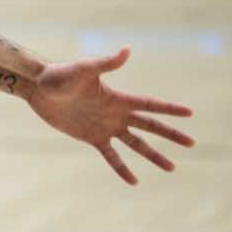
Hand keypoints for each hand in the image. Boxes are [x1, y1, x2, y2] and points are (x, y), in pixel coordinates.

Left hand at [27, 47, 194, 184]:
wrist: (39, 88)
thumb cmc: (60, 75)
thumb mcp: (84, 69)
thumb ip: (107, 63)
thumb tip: (127, 50)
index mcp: (118, 98)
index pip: (150, 105)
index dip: (170, 109)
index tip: (190, 113)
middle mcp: (117, 113)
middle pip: (150, 126)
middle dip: (171, 135)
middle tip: (192, 143)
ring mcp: (106, 127)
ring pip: (136, 144)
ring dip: (153, 155)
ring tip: (171, 168)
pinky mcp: (92, 137)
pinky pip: (111, 156)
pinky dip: (122, 168)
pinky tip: (134, 181)